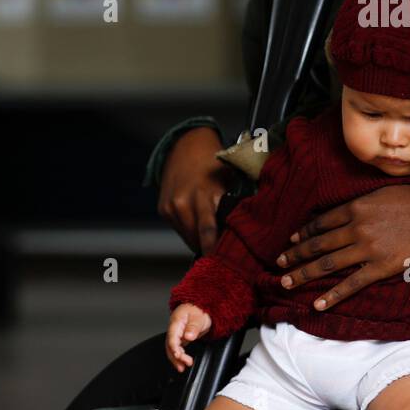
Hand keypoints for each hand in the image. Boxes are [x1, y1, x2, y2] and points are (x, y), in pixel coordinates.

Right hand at [157, 127, 232, 255]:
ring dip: (200, 242)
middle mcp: (184, 202)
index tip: (224, 263)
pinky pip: (180, 230)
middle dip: (210, 250)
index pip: (209, 230)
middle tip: (224, 257)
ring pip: (188, 237)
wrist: (185, 146)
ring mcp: (171, 207)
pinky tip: (200, 225)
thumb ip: (235, 203)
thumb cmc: (214, 165)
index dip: (215, 250)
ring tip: (214, 242)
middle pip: (196, 239)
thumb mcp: (230, 179)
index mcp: (205, 193)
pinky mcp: (163, 210)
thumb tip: (246, 230)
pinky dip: (191, 232)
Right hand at [166, 303, 211, 371]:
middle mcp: (174, 328)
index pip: (172, 337)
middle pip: (170, 345)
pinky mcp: (180, 338)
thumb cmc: (199, 310)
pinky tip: (182, 362)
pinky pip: (177, 348)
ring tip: (182, 367)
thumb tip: (188, 336)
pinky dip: (179, 356)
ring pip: (173, 348)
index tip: (178, 355)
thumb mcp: (199, 317)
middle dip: (175, 357)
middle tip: (184, 365)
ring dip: (176, 359)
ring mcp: (177, 334)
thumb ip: (193, 327)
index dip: (174, 347)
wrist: (201, 308)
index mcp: (176, 322)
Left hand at [273, 184, 409, 311]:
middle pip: (318, 244)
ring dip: (304, 274)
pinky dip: (332, 295)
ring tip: (286, 282)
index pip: (321, 222)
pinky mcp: (381, 268)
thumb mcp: (382, 193)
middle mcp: (356, 228)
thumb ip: (361, 203)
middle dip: (295, 255)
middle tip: (278, 263)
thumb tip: (345, 211)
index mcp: (356, 207)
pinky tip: (317, 303)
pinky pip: (351, 284)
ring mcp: (368, 249)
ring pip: (327, 264)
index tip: (290, 241)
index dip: (303, 233)